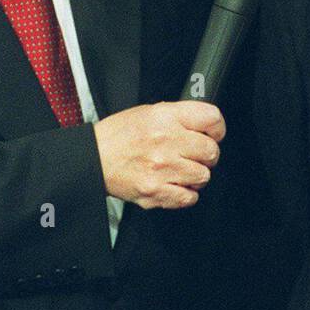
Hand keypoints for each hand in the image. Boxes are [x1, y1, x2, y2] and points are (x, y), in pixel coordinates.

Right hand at [94, 101, 224, 209]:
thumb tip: (206, 125)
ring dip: (196, 175)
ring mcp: (162, 169)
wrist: (93, 158)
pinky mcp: (156, 192)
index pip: (212, 118)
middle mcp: (166, 142)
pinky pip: (189, 197)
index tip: (213, 133)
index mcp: (165, 118)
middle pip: (212, 151)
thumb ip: (179, 117)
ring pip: (203, 176)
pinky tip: (174, 184)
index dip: (217, 128)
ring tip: (181, 170)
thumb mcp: (149, 112)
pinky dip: (185, 194)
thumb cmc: (119, 135)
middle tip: (194, 154)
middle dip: (206, 154)